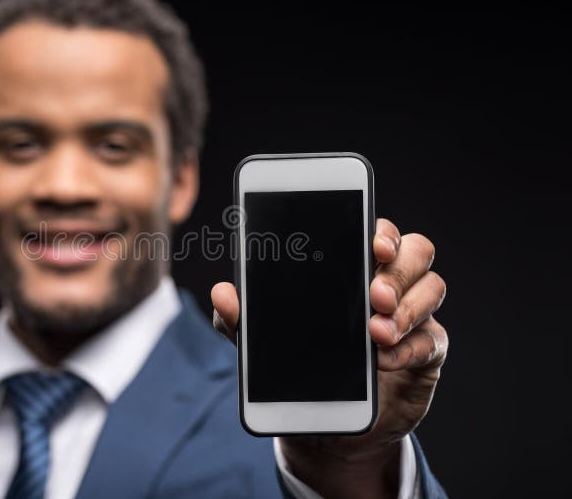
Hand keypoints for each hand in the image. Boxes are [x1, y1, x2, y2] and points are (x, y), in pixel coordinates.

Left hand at [211, 218, 447, 498]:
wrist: (324, 424)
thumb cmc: (299, 363)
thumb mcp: (263, 342)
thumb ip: (242, 318)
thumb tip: (223, 293)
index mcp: (351, 267)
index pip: (377, 233)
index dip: (382, 232)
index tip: (373, 244)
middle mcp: (388, 282)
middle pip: (416, 251)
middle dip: (398, 269)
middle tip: (374, 294)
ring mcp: (411, 315)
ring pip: (433, 287)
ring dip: (409, 305)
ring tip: (378, 331)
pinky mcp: (425, 351)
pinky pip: (433, 338)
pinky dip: (411, 346)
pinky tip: (387, 359)